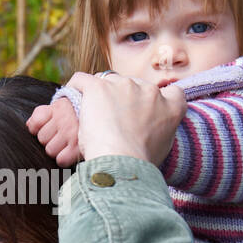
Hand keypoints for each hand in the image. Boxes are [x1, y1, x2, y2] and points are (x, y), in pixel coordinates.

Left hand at [26, 95, 82, 166]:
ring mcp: (71, 134)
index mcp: (58, 108)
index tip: (48, 127)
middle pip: (41, 139)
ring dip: (56, 149)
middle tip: (61, 135)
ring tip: (66, 143)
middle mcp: (64, 120)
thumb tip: (29, 126)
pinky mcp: (79, 148)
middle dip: (49, 139)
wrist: (103, 114)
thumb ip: (41, 114)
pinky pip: (61, 160)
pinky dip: (64, 158)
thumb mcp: (59, 107)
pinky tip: (70, 152)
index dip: (37, 128)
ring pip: (50, 150)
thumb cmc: (77, 114)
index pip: (35, 124)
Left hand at [67, 71, 186, 164]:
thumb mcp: (162, 147)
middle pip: (134, 86)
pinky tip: (71, 96)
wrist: (122, 161)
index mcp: (170, 106)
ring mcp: (124, 86)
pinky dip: (76, 86)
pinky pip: (82, 80)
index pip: (171, 93)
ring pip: (108, 83)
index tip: (144, 110)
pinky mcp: (99, 88)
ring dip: (102, 96)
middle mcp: (150, 90)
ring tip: (92, 116)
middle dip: (124, 99)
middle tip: (112, 120)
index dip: (156, 99)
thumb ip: (160, 130)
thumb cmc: (140, 162)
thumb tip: (151, 129)